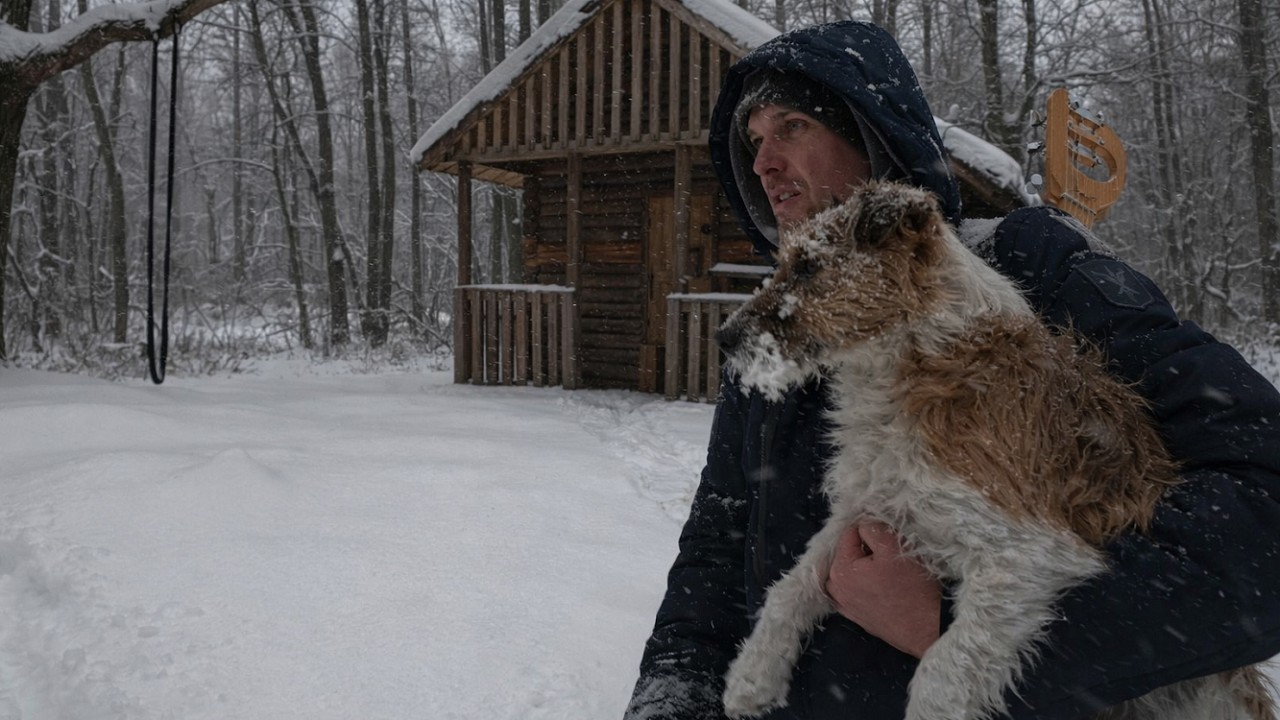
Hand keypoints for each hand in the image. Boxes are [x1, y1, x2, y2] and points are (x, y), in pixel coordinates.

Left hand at [824, 522, 940, 658]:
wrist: (927, 628)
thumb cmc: (911, 586)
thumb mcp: (894, 547)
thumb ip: (873, 529)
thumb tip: (863, 523)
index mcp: (840, 569)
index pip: (849, 533)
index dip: (870, 530)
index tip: (889, 537)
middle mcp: (836, 588)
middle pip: (847, 553)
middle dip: (865, 549)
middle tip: (889, 554)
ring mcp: (845, 605)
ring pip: (850, 572)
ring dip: (863, 566)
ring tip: (886, 570)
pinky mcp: (857, 617)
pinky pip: (855, 590)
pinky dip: (863, 584)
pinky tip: (881, 586)